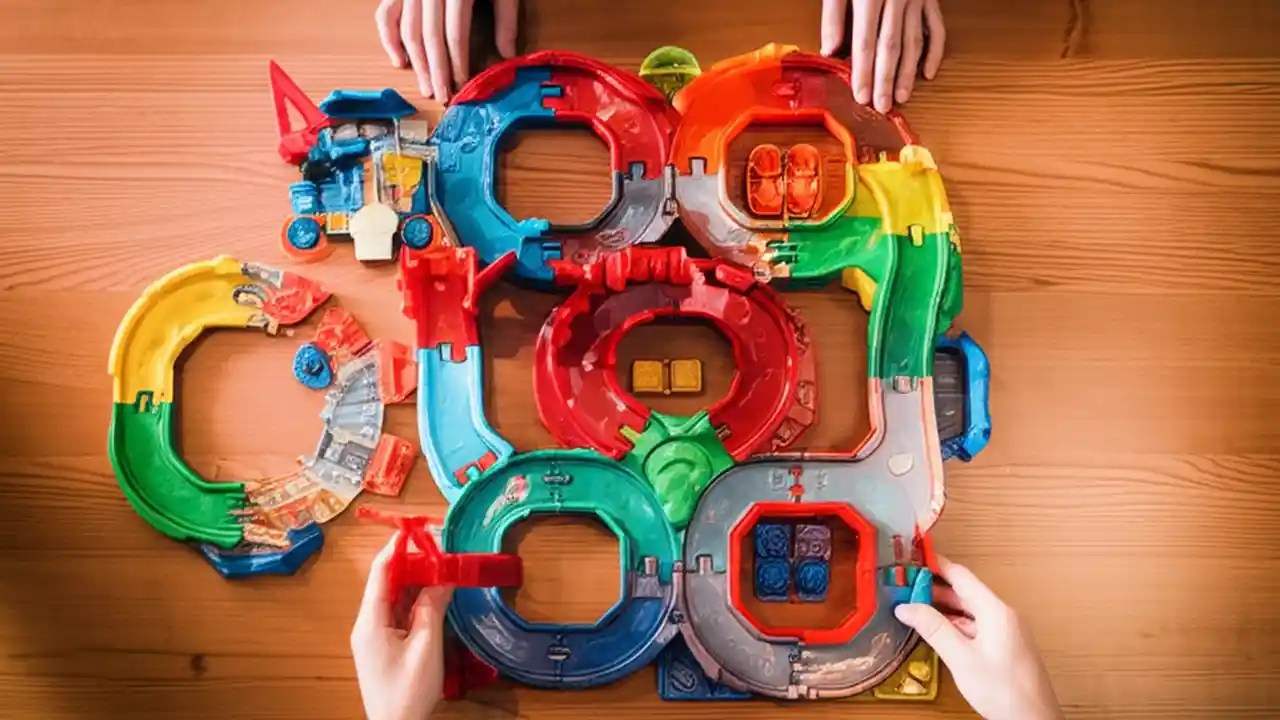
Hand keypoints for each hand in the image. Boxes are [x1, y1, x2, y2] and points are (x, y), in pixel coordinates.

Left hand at [351, 533, 454, 719]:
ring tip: (443, 568)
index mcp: (370, 620)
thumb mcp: (426, 647)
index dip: (399, 547)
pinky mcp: (384, 646)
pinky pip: (399, 613)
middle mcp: (367, 623)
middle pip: (388, 582)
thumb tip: (443, 577)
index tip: (420, 530)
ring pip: (395, 597)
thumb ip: (433, 607)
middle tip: (441, 549)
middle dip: (413, 563)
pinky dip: (417, 601)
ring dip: (418, 582)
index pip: (382, 571)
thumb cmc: (407, 693)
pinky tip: (436, 596)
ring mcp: (374, 635)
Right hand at [374, 0, 518, 100]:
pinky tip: (399, 61)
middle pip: (429, 37)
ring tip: (425, 87)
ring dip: (416, 62)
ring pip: (407, 30)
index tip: (461, 85)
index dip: (457, 62)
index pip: (454, 34)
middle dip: (435, 70)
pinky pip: (387, 14)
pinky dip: (389, 38)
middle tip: (441, 96)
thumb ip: (506, 18)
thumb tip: (507, 54)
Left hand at [820, 0, 945, 112]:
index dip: (864, 71)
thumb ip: (834, 15)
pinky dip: (934, 50)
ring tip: (902, 97)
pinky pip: (936, 26)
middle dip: (886, 79)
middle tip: (883, 107)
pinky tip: (928, 72)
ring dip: (908, 72)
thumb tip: (829, 50)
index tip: (862, 96)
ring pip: (914, 41)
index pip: (866, 41)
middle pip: (891, 46)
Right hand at [894, 556, 1062, 719]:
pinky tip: (939, 631)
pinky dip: (956, 624)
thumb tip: (907, 608)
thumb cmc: (1005, 691)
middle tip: (907, 587)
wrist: (1033, 719)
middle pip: (964, 593)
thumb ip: (933, 629)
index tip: (915, 558)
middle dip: (934, 589)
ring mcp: (1005, 631)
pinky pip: (976, 625)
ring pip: (969, 610)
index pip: (961, 576)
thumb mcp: (961, 658)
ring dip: (943, 608)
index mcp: (995, 611)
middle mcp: (1003, 616)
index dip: (936, 565)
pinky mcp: (1004, 645)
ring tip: (916, 607)